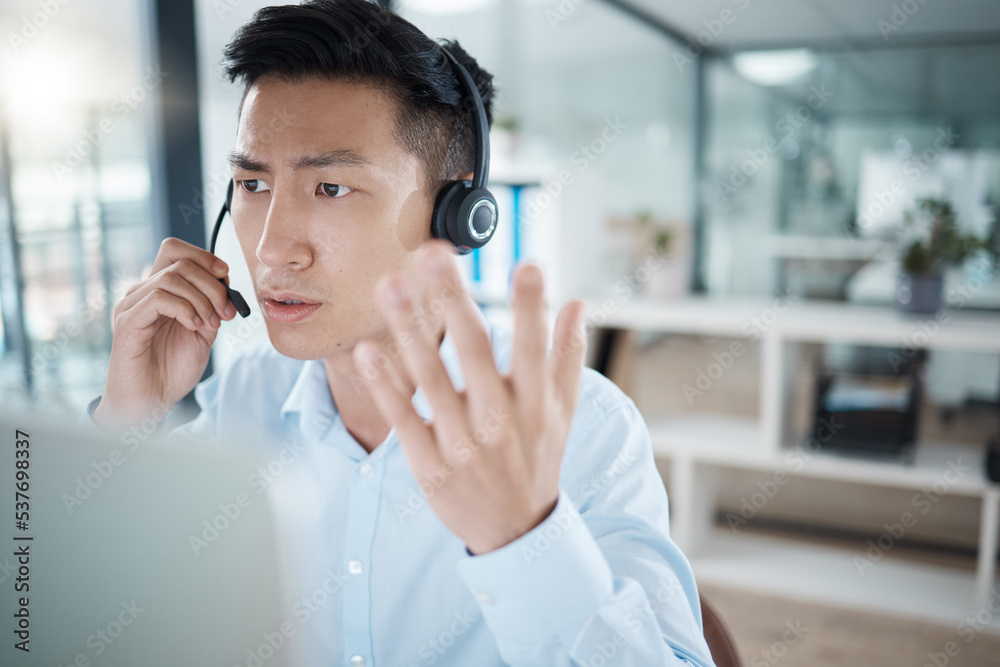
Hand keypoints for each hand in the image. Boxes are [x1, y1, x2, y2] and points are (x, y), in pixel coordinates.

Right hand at [93, 238, 238, 430]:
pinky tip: (194, 326)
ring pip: (171, 277)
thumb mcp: (202, 333)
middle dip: (212, 283)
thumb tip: (226, 284)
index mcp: (158, 291)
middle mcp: (141, 292)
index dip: (205, 257)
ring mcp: (131, 305)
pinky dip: (185, 309)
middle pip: (178, 259)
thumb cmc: (171, 370)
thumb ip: (212, 307)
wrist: (149, 404)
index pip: (175, 250)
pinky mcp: (127, 322)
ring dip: (202, 299)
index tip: (227, 278)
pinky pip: (159, 297)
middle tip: (226, 311)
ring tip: (210, 324)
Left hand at [353, 239, 587, 553]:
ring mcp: (462, 444)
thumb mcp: (563, 411)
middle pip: (475, 351)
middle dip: (454, 300)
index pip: (535, 347)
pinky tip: (369, 351)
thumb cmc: (537, 459)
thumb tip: (578, 303)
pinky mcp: (430, 464)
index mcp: (536, 403)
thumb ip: (568, 356)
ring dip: (410, 330)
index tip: (529, 264)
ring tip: (391, 285)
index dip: (533, 307)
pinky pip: (403, 419)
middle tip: (434, 252)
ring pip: (431, 379)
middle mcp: (500, 420)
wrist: (515, 531)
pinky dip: (387, 386)